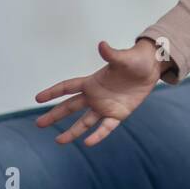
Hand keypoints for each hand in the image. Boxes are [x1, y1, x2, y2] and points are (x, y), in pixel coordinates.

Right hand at [33, 40, 164, 146]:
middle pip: (70, 107)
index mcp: (92, 82)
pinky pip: (105, 127)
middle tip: (39, 124)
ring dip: (72, 131)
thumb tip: (102, 45)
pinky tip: (88, 143)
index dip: (53, 92)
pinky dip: (98, 135)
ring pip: (84, 122)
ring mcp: (105, 106)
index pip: (68, 87)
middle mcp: (95, 96)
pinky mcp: (118, 114)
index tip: (38, 98)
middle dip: (55, 115)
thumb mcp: (123, 58)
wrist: (151, 68)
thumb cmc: (135, 60)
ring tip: (59, 141)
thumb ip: (111, 54)